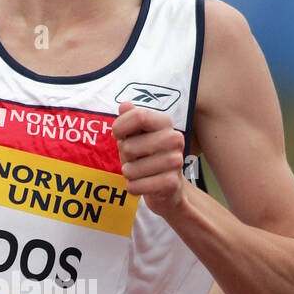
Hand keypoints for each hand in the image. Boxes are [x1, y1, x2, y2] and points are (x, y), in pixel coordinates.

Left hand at [112, 101, 187, 218]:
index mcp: (165, 123)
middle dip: (123, 156)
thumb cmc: (147, 157)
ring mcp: (176, 161)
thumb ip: (130, 120)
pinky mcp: (172, 183)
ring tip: (138, 173)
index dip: (120, 127)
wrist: (168, 188)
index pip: (138, 116)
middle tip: (133, 159)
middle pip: (129, 146)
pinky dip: (132, 188)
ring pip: (131, 169)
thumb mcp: (136, 136)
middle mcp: (174, 139)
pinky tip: (139, 185)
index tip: (118, 135)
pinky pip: (137, 185)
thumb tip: (125, 105)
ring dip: (128, 174)